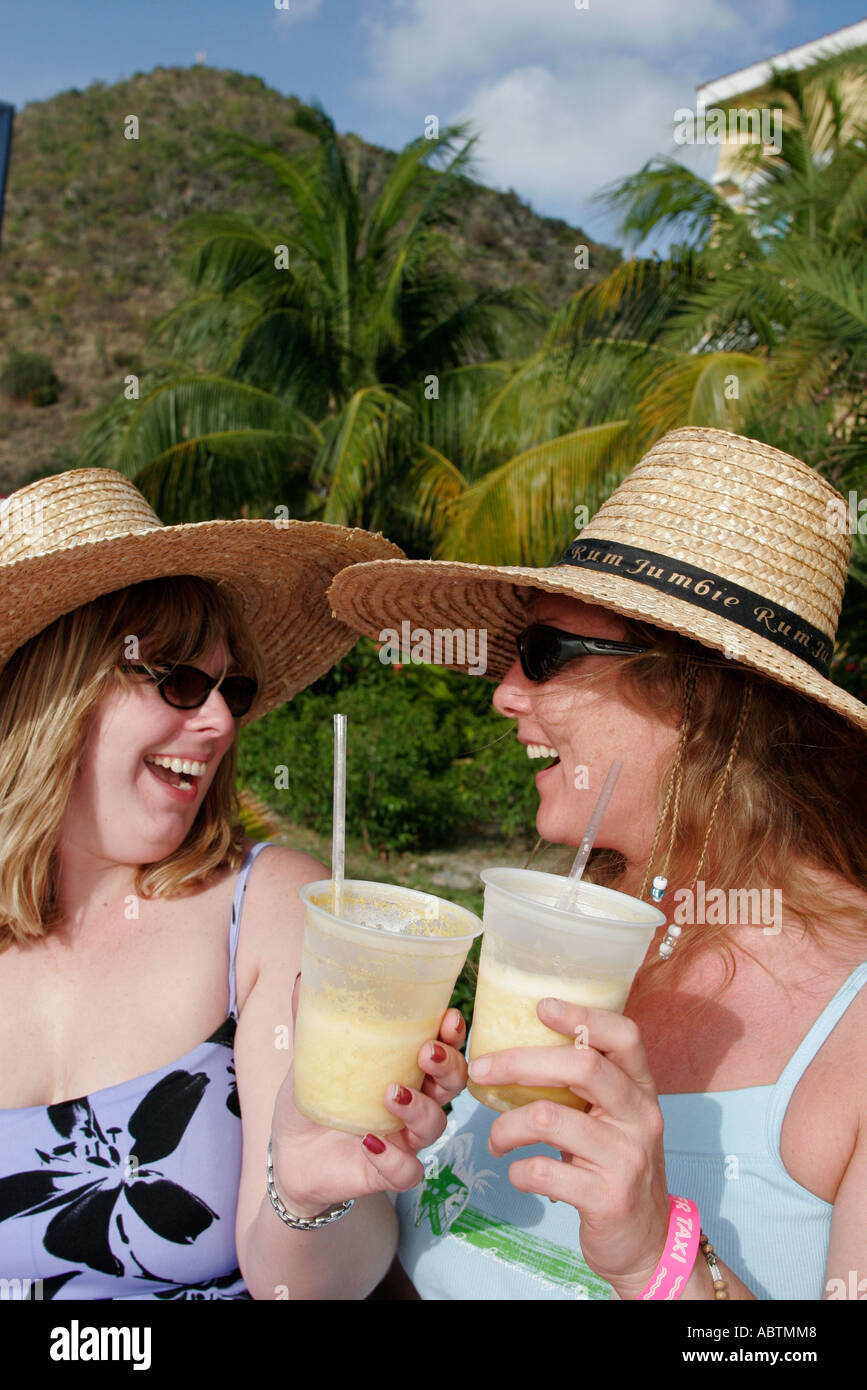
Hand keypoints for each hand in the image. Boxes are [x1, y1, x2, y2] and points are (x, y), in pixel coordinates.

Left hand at [268, 980, 466, 1218]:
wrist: (290, 1154)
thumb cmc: (316, 1097)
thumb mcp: (313, 1057)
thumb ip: (315, 1022)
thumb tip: (305, 979)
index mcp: (405, 1066)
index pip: (443, 1046)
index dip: (453, 1034)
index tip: (449, 1017)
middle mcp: (414, 1101)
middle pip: (453, 1084)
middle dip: (449, 1066)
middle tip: (427, 1052)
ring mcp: (404, 1138)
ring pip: (435, 1125)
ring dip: (420, 1108)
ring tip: (391, 1094)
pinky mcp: (387, 1172)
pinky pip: (407, 1171)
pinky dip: (392, 1158)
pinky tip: (370, 1143)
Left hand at [468, 997, 669, 1298]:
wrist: (648, 1243)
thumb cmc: (615, 1168)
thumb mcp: (613, 1120)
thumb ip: (585, 1087)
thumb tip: (518, 1048)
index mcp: (641, 1089)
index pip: (624, 1035)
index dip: (583, 1014)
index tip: (540, 1005)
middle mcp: (641, 1116)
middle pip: (580, 1067)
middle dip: (519, 1063)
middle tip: (480, 1070)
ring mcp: (627, 1158)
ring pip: (548, 1119)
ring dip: (505, 1127)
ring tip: (495, 1139)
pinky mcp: (608, 1198)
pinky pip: (542, 1171)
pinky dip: (517, 1170)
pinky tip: (516, 1172)